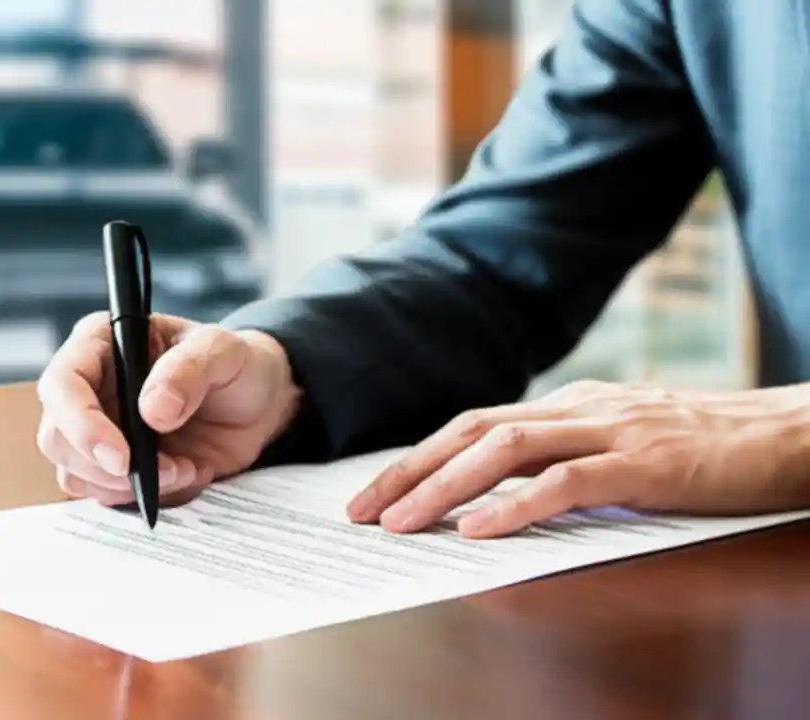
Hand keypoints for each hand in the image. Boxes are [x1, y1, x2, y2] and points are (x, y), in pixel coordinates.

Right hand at [37, 312, 300, 505]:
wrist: (255, 403)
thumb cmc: (234, 365)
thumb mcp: (223, 352)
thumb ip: (189, 370)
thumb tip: (152, 409)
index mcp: (102, 343)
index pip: (63, 383)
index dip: (81, 424)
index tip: (121, 457)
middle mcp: (89, 387)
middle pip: (56, 437)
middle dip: (105, 467)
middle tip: (165, 469)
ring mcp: (97, 429)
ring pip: (75, 473)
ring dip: (128, 486)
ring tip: (183, 469)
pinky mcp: (114, 464)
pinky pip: (103, 493)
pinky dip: (141, 496)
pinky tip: (181, 475)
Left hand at [347, 380, 809, 537]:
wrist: (787, 434)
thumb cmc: (703, 446)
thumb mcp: (620, 439)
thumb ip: (564, 453)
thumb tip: (497, 487)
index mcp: (567, 404)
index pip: (473, 425)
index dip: (418, 458)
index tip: (373, 493)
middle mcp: (578, 408)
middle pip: (472, 431)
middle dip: (408, 471)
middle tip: (361, 513)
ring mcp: (611, 431)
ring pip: (506, 451)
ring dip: (444, 489)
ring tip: (401, 524)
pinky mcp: (645, 464)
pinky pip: (567, 482)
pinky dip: (516, 506)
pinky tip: (480, 531)